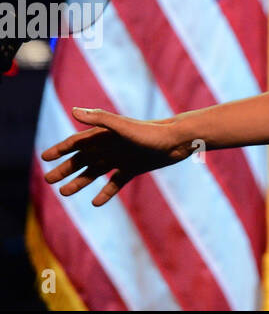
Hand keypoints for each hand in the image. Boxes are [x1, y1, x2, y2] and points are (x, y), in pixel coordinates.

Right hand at [41, 107, 196, 206]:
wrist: (180, 140)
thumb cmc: (152, 132)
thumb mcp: (123, 127)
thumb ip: (99, 119)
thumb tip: (73, 110)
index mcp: (106, 135)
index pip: (77, 142)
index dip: (60, 149)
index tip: (44, 157)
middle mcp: (112, 146)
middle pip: (83, 158)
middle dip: (65, 168)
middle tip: (48, 179)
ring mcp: (123, 157)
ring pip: (95, 172)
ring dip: (79, 181)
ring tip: (63, 193)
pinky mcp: (135, 168)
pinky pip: (115, 182)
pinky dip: (105, 192)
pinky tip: (95, 203)